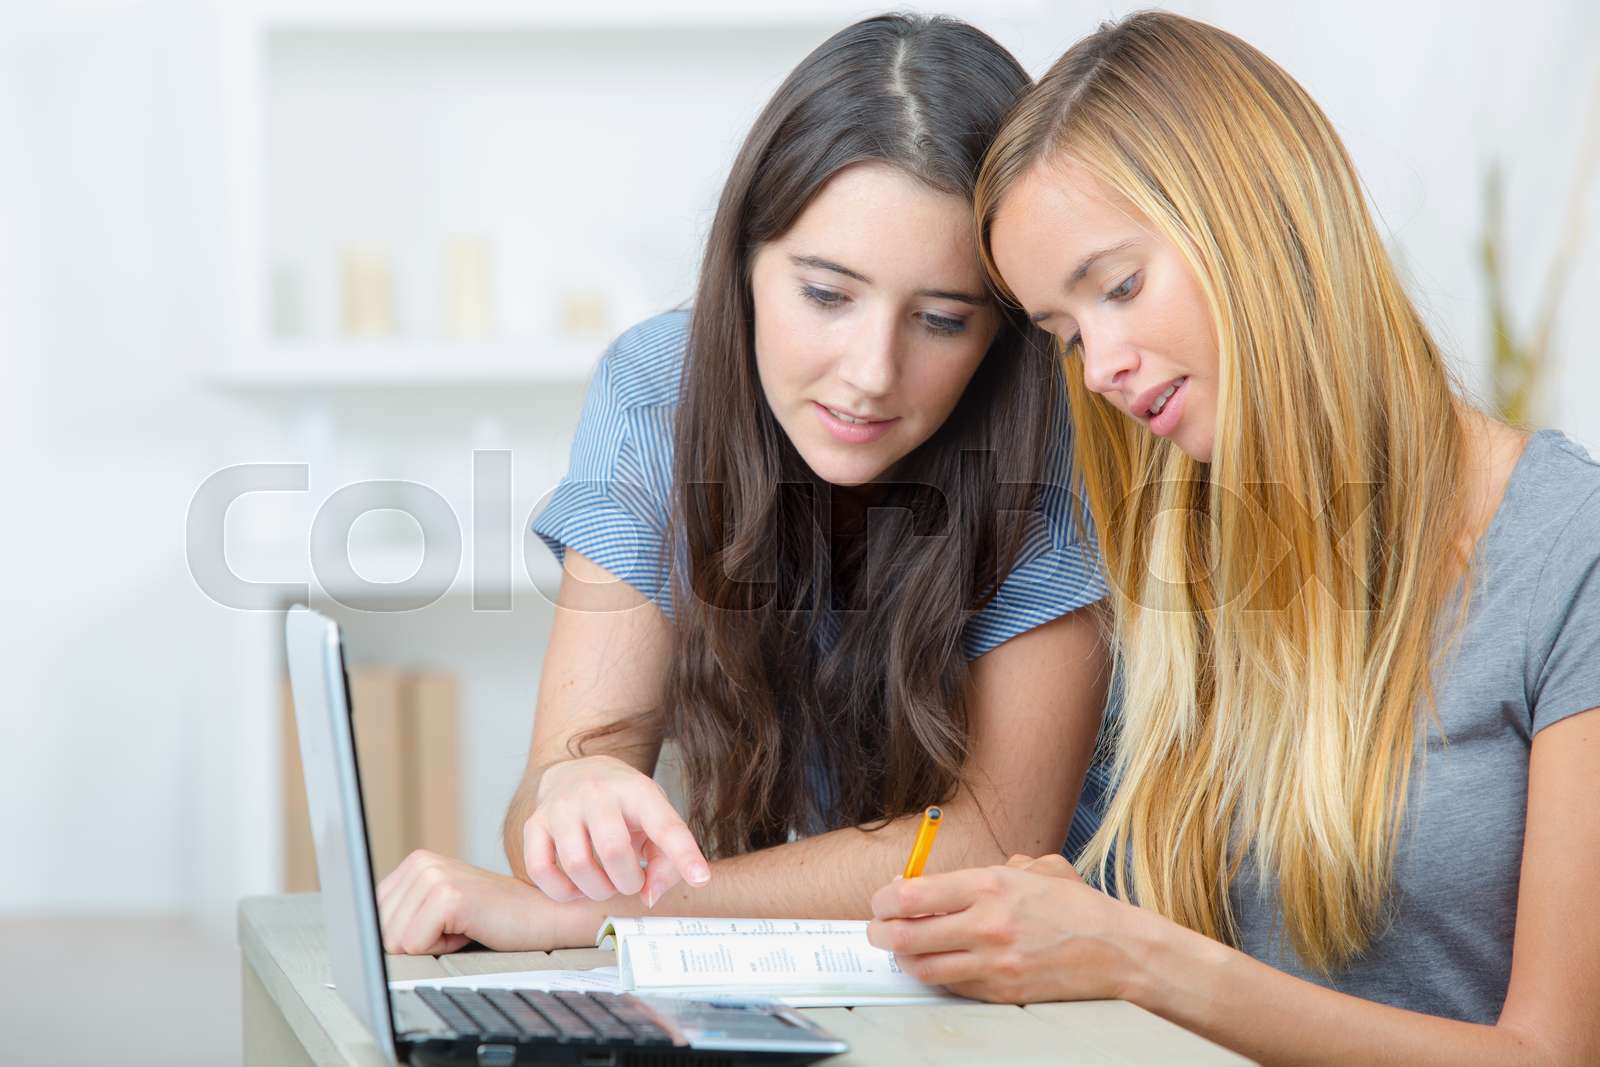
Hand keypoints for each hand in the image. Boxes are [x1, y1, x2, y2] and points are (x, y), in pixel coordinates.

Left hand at [377, 850, 590, 954]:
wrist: (545, 915)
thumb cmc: (498, 919)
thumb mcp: (443, 909)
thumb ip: (406, 912)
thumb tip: (364, 937)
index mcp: (416, 863)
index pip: (373, 916)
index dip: (406, 934)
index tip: (438, 927)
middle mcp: (421, 863)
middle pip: (381, 930)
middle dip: (418, 941)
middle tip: (458, 927)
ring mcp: (434, 876)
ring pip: (396, 942)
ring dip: (432, 946)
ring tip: (465, 927)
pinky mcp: (448, 896)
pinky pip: (416, 946)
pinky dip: (444, 950)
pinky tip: (470, 931)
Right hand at [523, 755, 710, 906]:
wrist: (577, 772)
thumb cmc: (623, 804)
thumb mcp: (655, 818)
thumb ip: (666, 859)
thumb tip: (649, 896)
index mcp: (637, 790)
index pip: (665, 824)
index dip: (683, 855)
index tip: (700, 878)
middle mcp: (596, 793)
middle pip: (613, 851)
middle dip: (628, 882)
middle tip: (631, 880)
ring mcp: (561, 807)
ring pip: (577, 865)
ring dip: (597, 890)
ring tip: (606, 882)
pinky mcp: (534, 824)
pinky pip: (540, 871)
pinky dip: (562, 891)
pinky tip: (577, 885)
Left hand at [866, 853, 1152, 1003]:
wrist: (1115, 950)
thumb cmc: (1075, 907)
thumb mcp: (1035, 868)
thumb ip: (990, 869)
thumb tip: (943, 878)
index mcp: (990, 884)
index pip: (913, 894)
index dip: (885, 898)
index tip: (882, 899)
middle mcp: (987, 924)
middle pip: (906, 934)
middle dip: (880, 931)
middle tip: (876, 928)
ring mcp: (993, 962)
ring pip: (922, 966)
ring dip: (904, 957)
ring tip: (901, 948)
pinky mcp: (1001, 992)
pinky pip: (952, 985)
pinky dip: (937, 975)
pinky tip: (938, 964)